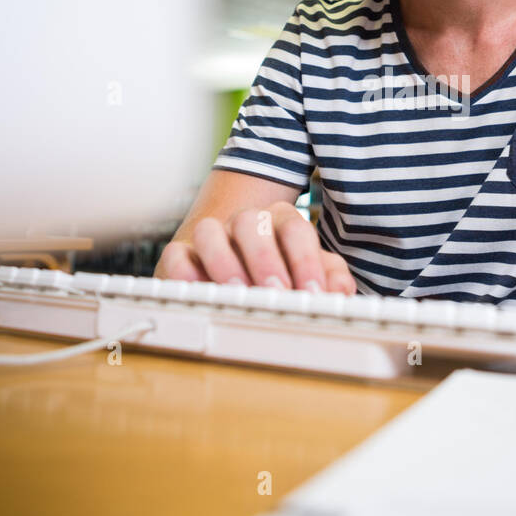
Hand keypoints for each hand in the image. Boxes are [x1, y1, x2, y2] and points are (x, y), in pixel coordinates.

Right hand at [154, 201, 356, 293]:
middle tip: (277, 293)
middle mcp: (244, 223)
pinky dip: (184, 273)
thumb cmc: (277, 273)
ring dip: (224, 263)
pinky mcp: (180, 254)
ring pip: (209, 231)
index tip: (313, 294)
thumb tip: (340, 292)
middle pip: (252, 222)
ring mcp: (211, 236)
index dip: (305, 260)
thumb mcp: (310, 272)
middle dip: (265, 259)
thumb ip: (330, 277)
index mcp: (280, 221)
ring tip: (238, 294)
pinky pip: (176, 255)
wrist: (231, 270)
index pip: (296, 229)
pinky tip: (200, 293)